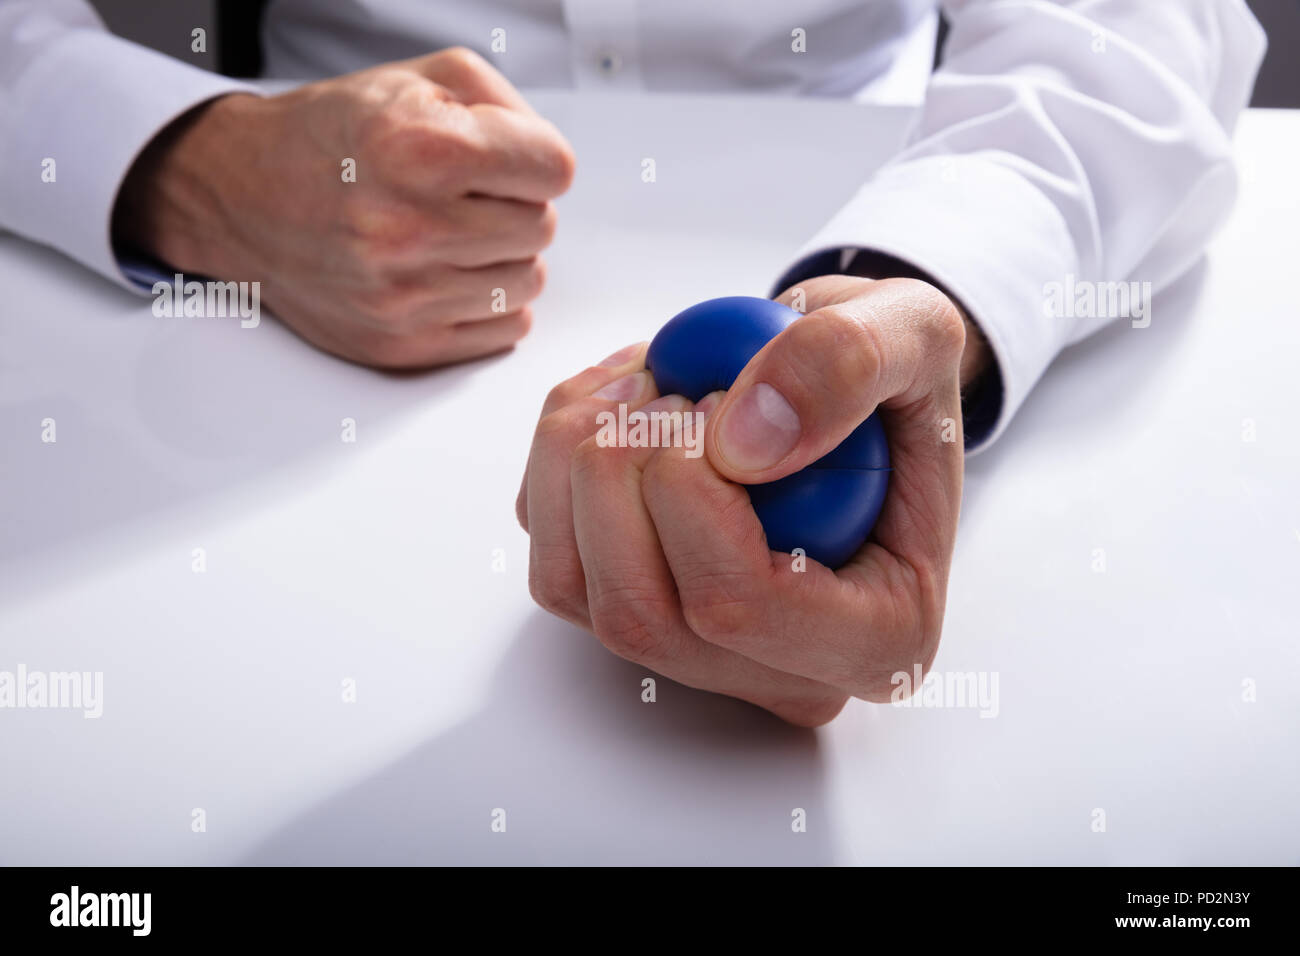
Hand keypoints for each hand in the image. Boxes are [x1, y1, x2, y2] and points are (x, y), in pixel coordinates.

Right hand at [113, 48, 575, 367]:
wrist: (243, 197)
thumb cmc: (332, 139)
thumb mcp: (418, 79)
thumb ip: (504, 106)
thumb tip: (552, 165)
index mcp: (419, 149)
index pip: (553, 169)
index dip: (534, 159)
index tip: (507, 160)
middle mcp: (409, 228)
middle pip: (541, 227)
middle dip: (513, 205)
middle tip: (465, 195)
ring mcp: (405, 296)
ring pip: (527, 282)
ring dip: (503, 256)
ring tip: (452, 233)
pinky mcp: (402, 344)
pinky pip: (504, 329)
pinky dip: (489, 301)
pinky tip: (448, 272)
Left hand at [517, 276, 978, 725]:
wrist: (847, 391)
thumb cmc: (892, 383)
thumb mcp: (916, 332)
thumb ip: (849, 365)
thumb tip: (741, 440)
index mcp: (878, 639)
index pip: (739, 605)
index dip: (692, 490)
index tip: (712, 396)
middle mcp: (780, 674)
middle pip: (640, 613)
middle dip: (620, 470)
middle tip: (668, 383)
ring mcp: (696, 653)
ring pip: (573, 588)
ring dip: (574, 458)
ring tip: (642, 382)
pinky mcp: (631, 610)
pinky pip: (552, 554)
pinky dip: (555, 461)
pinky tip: (620, 403)